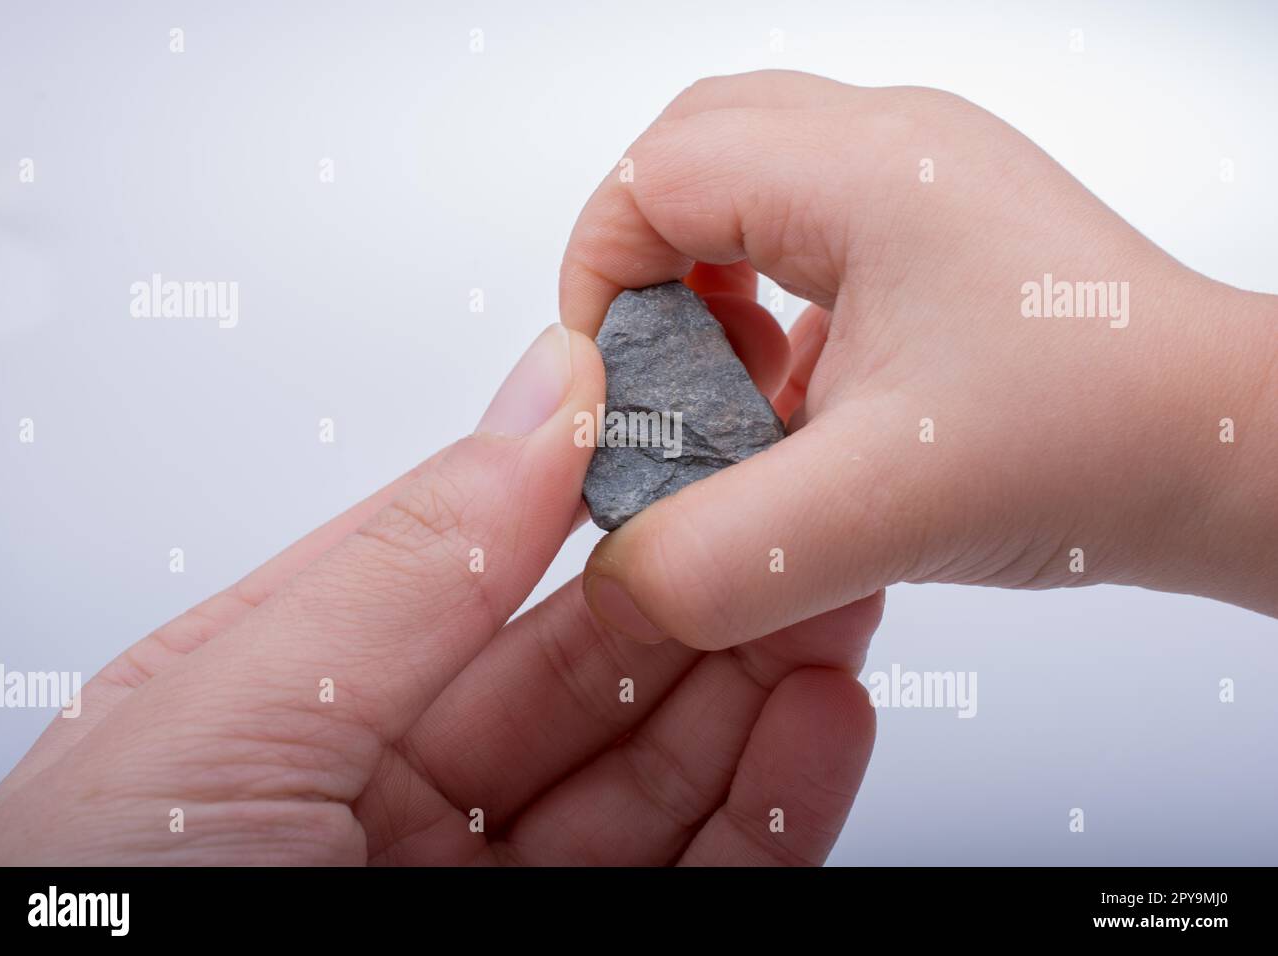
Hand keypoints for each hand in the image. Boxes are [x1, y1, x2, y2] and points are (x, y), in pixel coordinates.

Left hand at [0, 325, 880, 864]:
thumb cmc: (113, 922)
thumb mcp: (233, 717)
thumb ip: (410, 562)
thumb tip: (540, 396)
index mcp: (285, 709)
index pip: (471, 575)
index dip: (585, 495)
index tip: (687, 425)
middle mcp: (388, 802)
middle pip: (585, 676)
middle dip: (699, 588)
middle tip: (795, 509)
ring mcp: (486, 889)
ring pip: (656, 776)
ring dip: (756, 687)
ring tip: (834, 604)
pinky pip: (697, 880)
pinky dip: (771, 804)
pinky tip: (818, 725)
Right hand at [562, 70, 1277, 649]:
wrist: (1229, 454)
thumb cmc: (1103, 443)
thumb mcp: (882, 513)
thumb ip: (722, 556)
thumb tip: (616, 580)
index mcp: (864, 171)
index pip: (650, 182)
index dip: (598, 287)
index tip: (608, 391)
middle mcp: (891, 146)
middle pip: (689, 156)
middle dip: (643, 269)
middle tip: (656, 372)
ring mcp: (919, 180)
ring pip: (745, 186)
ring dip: (705, 284)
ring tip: (730, 386)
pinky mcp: (937, 229)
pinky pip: (803, 231)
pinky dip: (764, 304)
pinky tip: (792, 395)